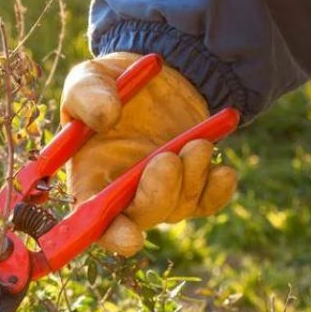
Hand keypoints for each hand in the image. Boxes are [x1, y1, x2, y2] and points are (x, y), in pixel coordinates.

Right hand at [61, 53, 238, 255]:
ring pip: (179, 207)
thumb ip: (88, 97)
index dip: (111, 235)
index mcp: (90, 179)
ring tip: (199, 143)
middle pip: (143, 217)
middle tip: (168, 159)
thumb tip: (105, 118)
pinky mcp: (191, 183)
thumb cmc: (110, 84)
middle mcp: (124, 194)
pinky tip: (222, 170)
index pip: (95, 221)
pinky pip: (208, 202)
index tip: (131, 238)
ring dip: (191, 179)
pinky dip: (218, 191)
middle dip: (158, 195)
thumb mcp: (89, 78)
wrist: (156, 73)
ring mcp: (161, 191)